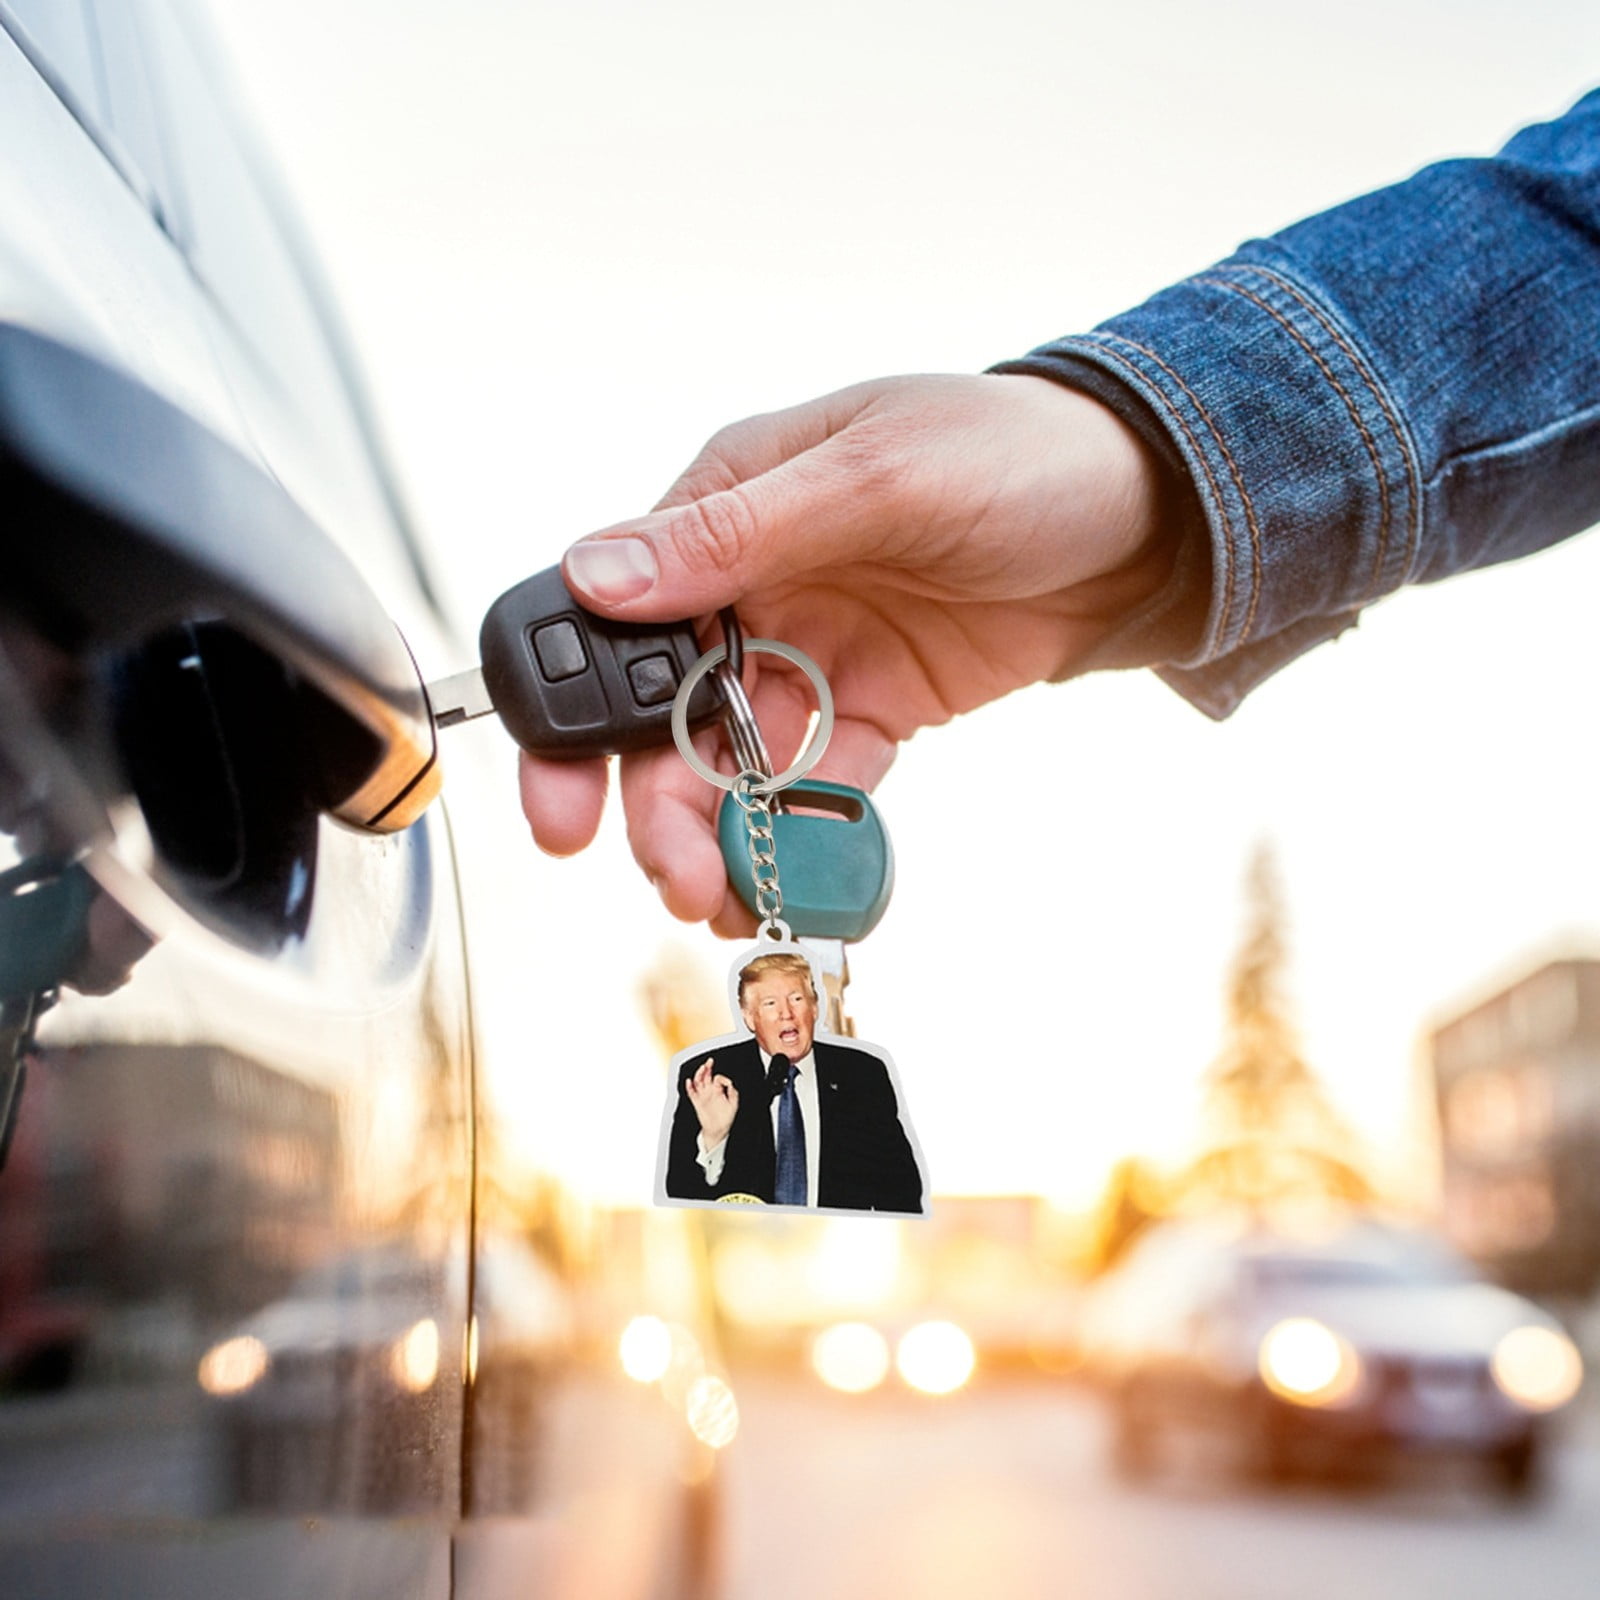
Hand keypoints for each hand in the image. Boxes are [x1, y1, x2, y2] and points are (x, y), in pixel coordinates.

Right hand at [521, 373, 1171, 930]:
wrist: (1151, 514)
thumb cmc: (1014, 454)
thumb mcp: (875, 478)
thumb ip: (734, 533)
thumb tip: (595, 573)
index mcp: (725, 506)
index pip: (608, 614)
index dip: (569, 713)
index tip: (562, 804)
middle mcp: (752, 585)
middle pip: (659, 711)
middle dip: (650, 802)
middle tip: (671, 876)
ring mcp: (810, 652)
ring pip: (731, 762)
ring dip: (720, 833)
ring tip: (728, 899)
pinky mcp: (872, 709)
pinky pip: (817, 785)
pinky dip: (801, 834)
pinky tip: (793, 882)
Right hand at [684, 1056, 738, 1145]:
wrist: (718, 1129)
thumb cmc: (726, 1116)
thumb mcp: (734, 1103)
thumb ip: (733, 1092)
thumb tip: (730, 1083)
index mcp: (718, 1089)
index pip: (717, 1078)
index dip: (721, 1077)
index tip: (726, 1082)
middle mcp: (709, 1091)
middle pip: (706, 1075)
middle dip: (707, 1067)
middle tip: (709, 1062)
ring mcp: (703, 1095)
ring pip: (698, 1081)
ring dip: (699, 1074)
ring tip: (702, 1068)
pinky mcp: (697, 1102)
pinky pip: (691, 1093)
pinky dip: (689, 1087)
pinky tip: (689, 1082)